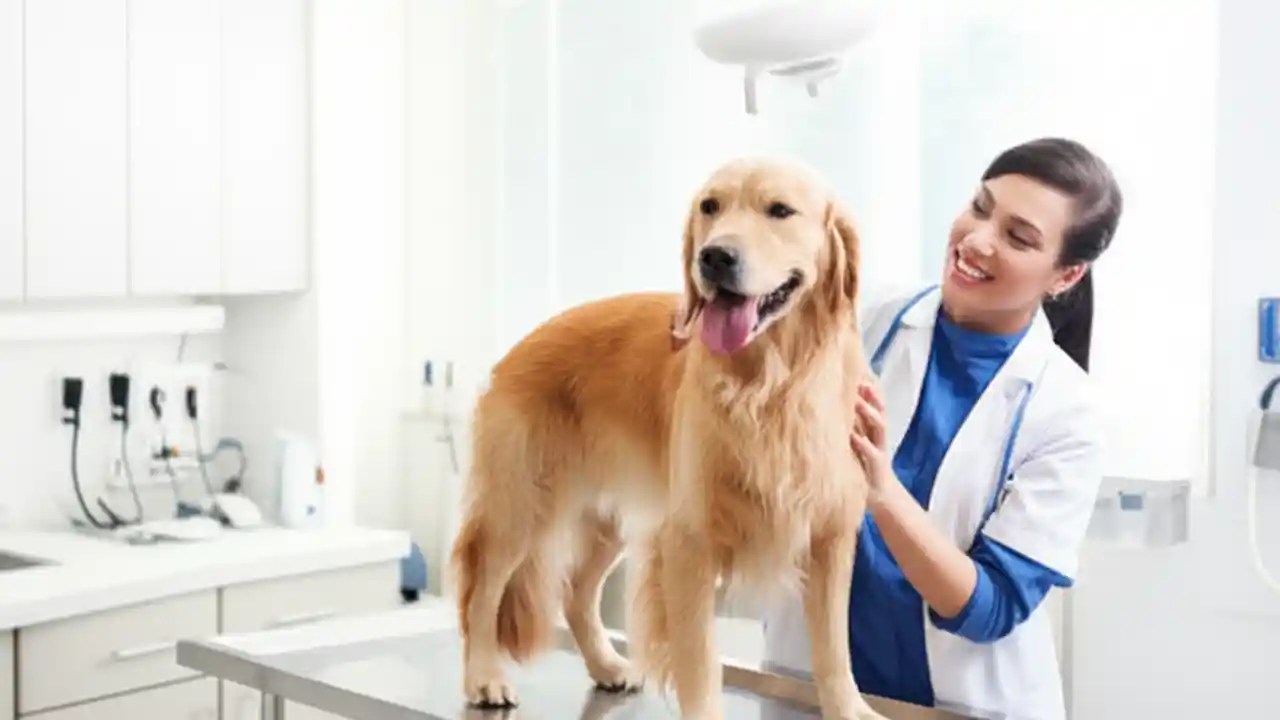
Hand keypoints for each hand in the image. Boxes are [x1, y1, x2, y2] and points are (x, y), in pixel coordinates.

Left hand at [849, 381, 896, 509]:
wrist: (880, 497)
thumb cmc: (860, 468)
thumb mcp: (854, 446)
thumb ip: (847, 429)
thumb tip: (825, 410)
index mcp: (870, 430)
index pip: (872, 405)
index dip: (866, 390)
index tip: (856, 372)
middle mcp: (877, 437)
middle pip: (878, 410)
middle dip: (870, 395)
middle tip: (859, 381)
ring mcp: (879, 450)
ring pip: (879, 426)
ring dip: (869, 413)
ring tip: (857, 402)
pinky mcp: (877, 466)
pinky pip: (871, 452)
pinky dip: (863, 444)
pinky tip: (854, 437)